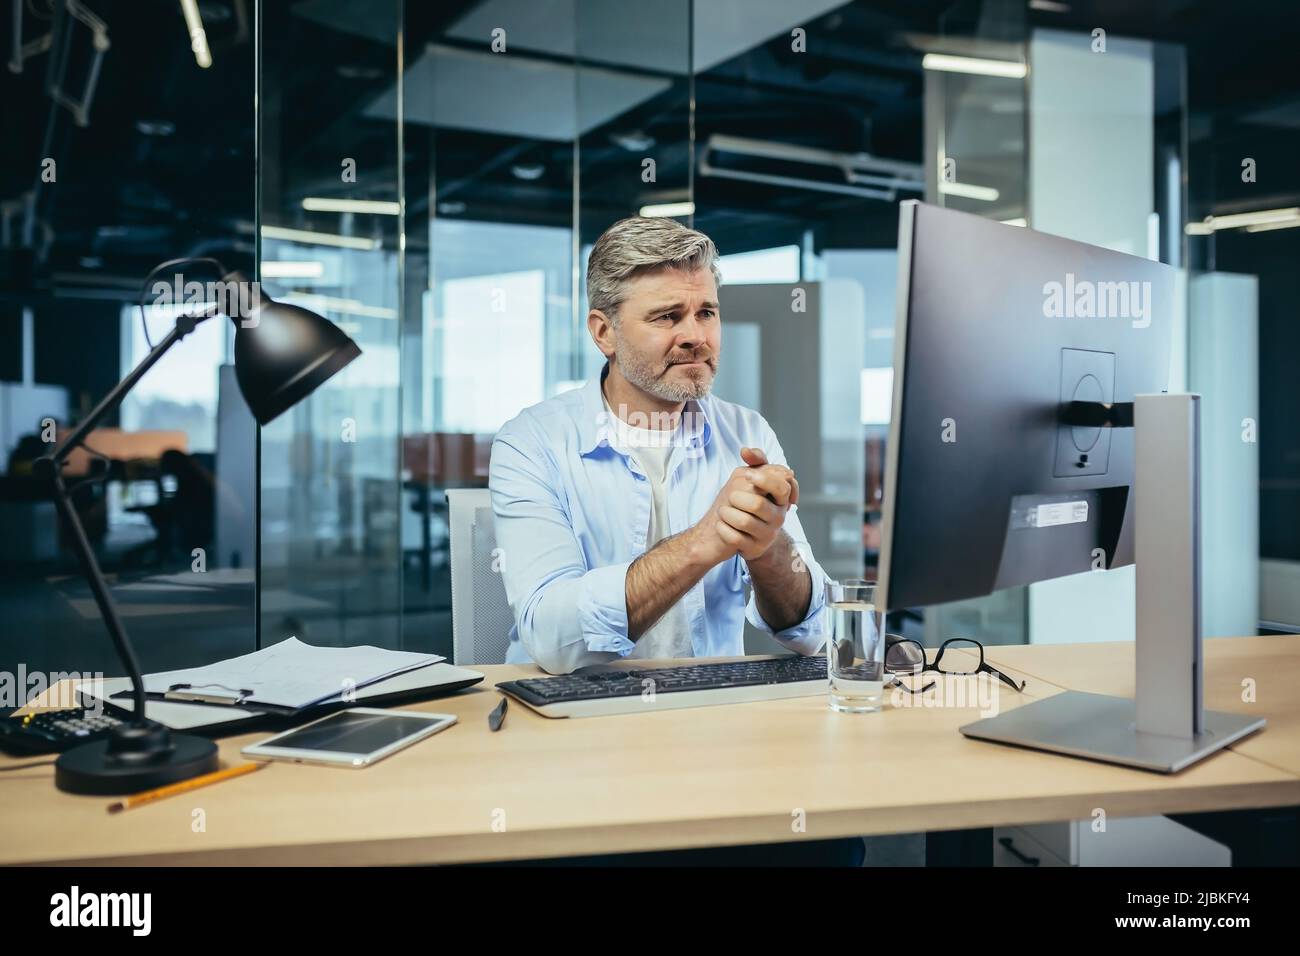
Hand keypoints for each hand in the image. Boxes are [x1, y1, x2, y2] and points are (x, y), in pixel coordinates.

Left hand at [688, 447, 797, 564]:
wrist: (737, 531)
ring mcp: (767, 535)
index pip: (782, 486)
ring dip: (726, 513)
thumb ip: (754, 461)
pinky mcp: (753, 549)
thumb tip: (745, 450)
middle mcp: (778, 517)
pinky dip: (722, 529)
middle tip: (730, 497)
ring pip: (744, 522)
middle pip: (758, 504)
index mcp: (781, 499)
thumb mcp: (751, 479)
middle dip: (736, 498)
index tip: (747, 476)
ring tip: (722, 511)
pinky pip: (734, 538)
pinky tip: (721, 525)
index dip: (764, 480)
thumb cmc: (745, 500)